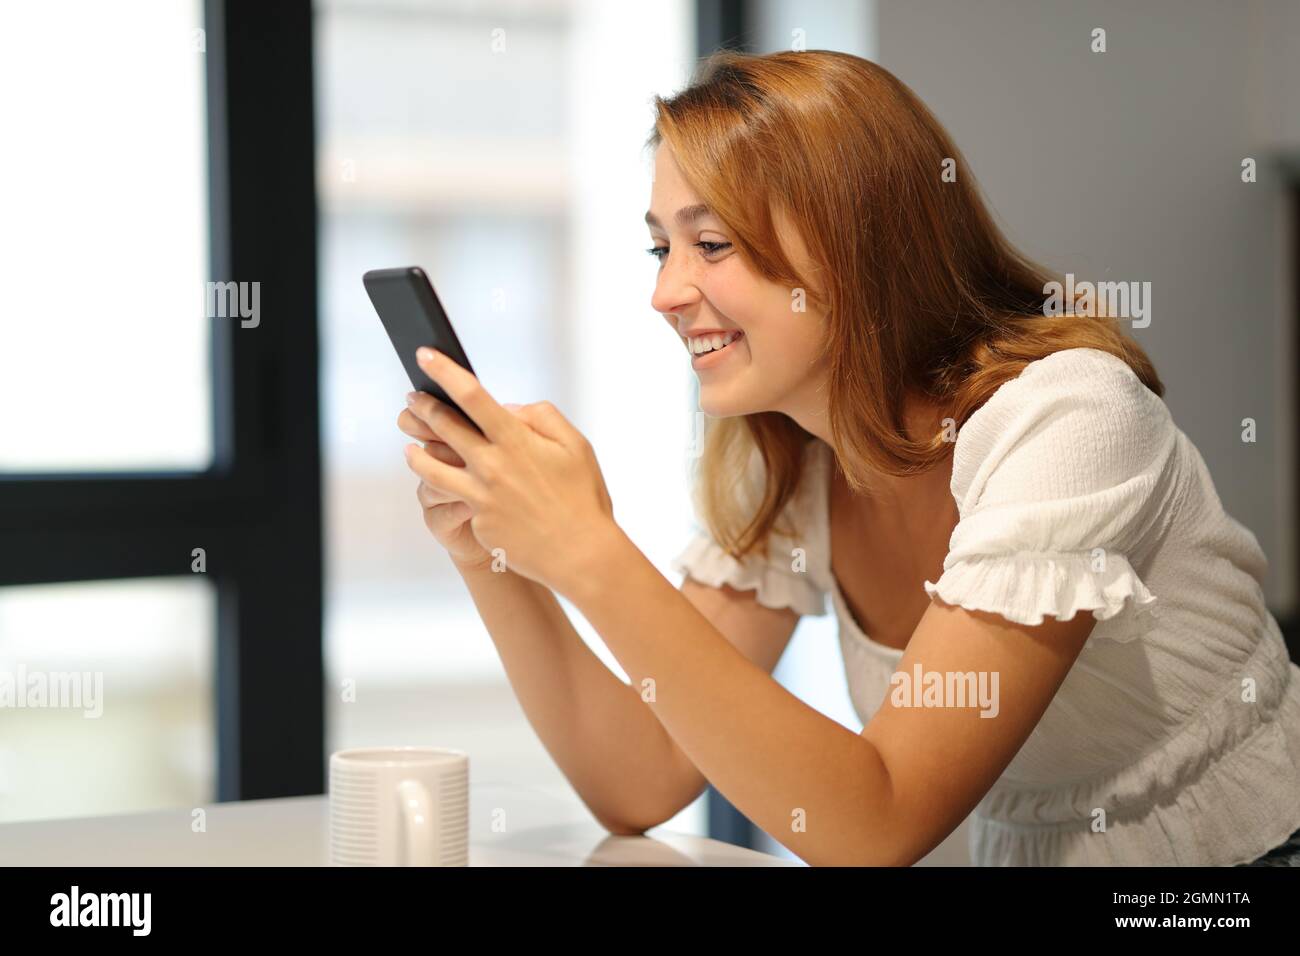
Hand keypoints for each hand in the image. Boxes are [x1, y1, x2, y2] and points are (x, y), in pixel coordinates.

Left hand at [400, 347, 620, 595]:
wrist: (580, 554)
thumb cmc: (583, 498)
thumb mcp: (576, 445)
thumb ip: (542, 417)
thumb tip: (508, 409)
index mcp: (516, 440)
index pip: (471, 395)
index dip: (444, 371)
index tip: (425, 355)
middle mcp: (492, 466)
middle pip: (443, 427)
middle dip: (423, 407)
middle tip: (412, 398)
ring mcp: (480, 496)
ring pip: (430, 468)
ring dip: (416, 452)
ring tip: (411, 446)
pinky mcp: (477, 521)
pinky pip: (457, 500)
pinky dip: (453, 491)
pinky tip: (449, 488)